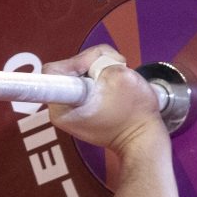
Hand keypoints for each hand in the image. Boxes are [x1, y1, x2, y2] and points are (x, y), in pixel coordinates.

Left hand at [42, 45, 164, 153]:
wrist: (143, 138)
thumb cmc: (134, 112)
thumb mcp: (120, 75)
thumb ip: (100, 59)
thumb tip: (92, 60)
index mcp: (62, 107)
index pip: (53, 71)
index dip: (76, 61)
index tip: (96, 68)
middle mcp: (60, 109)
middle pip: (67, 69)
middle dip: (92, 64)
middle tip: (113, 70)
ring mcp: (70, 110)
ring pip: (79, 74)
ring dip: (99, 70)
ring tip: (117, 79)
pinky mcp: (81, 109)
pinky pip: (85, 84)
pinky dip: (100, 79)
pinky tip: (113, 86)